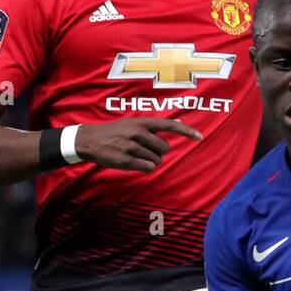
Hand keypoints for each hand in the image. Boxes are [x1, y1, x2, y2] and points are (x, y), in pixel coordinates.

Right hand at [75, 119, 201, 172]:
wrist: (89, 140)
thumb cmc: (115, 133)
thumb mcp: (134, 123)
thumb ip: (155, 125)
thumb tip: (179, 121)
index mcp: (142, 122)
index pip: (169, 125)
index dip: (186, 132)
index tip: (200, 137)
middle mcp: (138, 132)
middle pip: (164, 149)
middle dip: (158, 154)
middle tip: (143, 151)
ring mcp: (131, 146)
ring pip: (156, 161)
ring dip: (149, 162)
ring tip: (135, 156)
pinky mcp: (125, 159)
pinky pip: (147, 168)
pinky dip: (144, 169)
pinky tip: (133, 164)